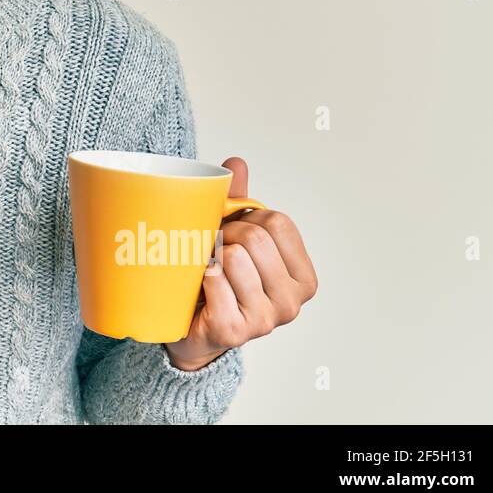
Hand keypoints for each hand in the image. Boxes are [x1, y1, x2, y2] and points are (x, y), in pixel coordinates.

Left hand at [163, 157, 317, 370]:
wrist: (190, 327)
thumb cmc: (218, 277)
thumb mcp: (232, 235)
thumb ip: (238, 201)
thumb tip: (236, 162)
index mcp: (302, 277)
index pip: (278, 222)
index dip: (247, 217)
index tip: (233, 230)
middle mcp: (292, 302)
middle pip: (256, 237)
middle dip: (226, 233)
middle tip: (213, 249)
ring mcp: (266, 320)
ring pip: (234, 256)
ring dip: (210, 254)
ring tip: (207, 267)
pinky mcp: (235, 330)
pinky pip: (214, 280)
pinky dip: (200, 276)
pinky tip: (198, 287)